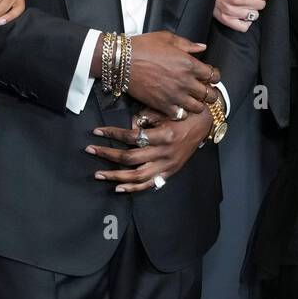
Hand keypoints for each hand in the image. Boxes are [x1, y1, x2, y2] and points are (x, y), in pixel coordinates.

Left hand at [84, 98, 217, 191]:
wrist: (206, 124)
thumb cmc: (184, 113)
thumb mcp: (166, 110)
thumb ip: (146, 118)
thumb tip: (127, 127)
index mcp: (164, 135)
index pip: (132, 137)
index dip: (112, 134)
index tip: (97, 131)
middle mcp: (165, 153)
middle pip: (130, 158)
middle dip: (108, 155)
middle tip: (91, 150)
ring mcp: (168, 166)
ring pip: (137, 176)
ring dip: (116, 176)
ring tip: (99, 174)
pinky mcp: (170, 173)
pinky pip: (149, 184)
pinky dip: (133, 188)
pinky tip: (118, 187)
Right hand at [121, 30, 216, 116]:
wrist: (122, 60)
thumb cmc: (142, 47)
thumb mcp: (167, 38)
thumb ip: (187, 44)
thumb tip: (201, 47)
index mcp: (189, 64)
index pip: (213, 76)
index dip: (214, 77)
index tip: (209, 76)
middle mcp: (185, 81)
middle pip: (210, 95)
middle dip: (209, 93)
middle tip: (204, 91)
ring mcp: (174, 95)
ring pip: (197, 108)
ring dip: (197, 104)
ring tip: (192, 100)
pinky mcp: (162, 104)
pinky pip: (179, 115)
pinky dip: (180, 112)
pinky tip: (177, 106)